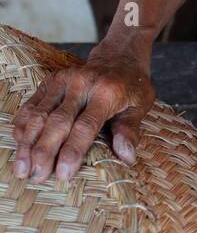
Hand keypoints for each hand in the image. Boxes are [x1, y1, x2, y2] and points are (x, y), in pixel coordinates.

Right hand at [11, 45, 155, 182]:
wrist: (119, 56)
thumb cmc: (132, 88)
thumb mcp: (140, 106)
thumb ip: (130, 130)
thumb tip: (127, 157)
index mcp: (107, 93)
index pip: (85, 126)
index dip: (72, 151)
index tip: (63, 174)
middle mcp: (81, 84)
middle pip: (58, 122)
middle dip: (45, 152)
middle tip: (37, 177)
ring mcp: (63, 80)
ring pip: (40, 114)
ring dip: (28, 143)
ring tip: (23, 169)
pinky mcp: (50, 80)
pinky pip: (32, 105)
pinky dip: (24, 125)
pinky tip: (20, 145)